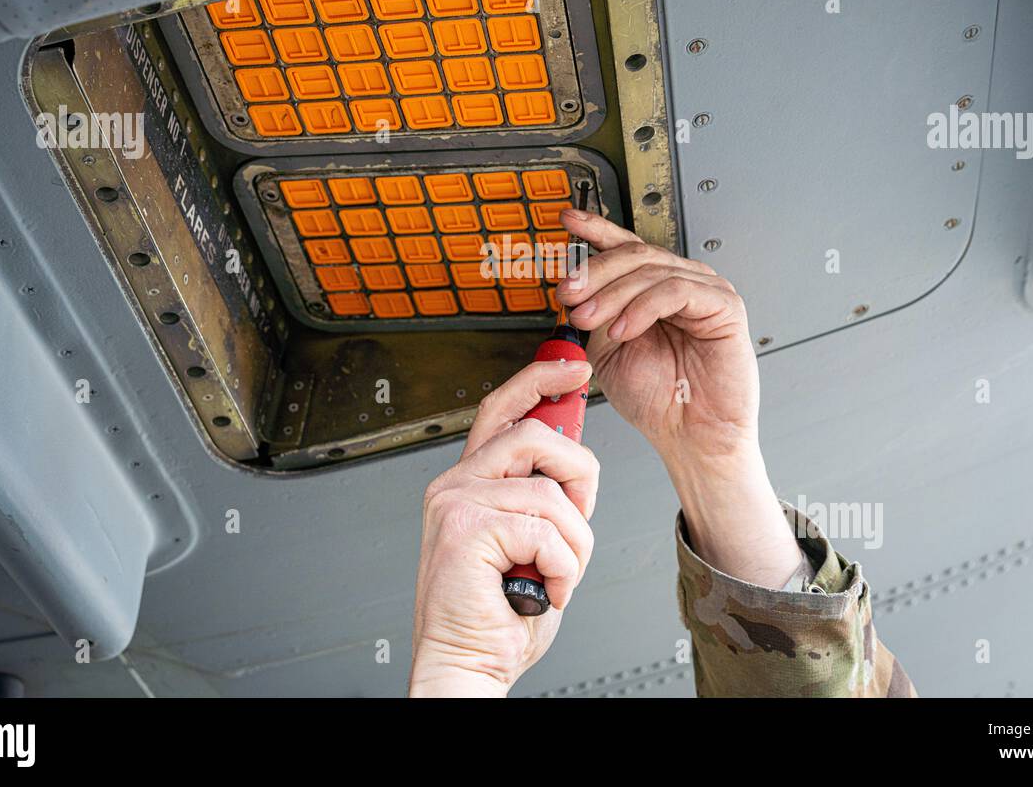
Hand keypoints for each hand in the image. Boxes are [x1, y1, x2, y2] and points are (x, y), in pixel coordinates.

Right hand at [409, 360, 598, 696]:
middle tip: (576, 517)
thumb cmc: (501, 615)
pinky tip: (541, 588)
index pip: (502, 410)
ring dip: (572, 545)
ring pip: (549, 492)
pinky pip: (545, 529)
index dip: (539, 380)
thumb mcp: (537, 541)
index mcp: (470, 483)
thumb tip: (574, 454)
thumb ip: (547, 497)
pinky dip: (561, 567)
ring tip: (552, 575)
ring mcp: (455, 504)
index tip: (573, 367)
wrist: (467, 665)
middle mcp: (456, 486)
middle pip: (534, 435)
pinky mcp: (465, 529)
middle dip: (576, 475)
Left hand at [553, 209, 798, 586]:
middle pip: (633, 254)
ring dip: (611, 293)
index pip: (625, 247)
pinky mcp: (724, 306)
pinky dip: (643, 307)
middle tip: (568, 294)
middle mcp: (680, 283)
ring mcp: (705, 291)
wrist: (690, 436)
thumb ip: (593, 315)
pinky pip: (677, 290)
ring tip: (590, 319)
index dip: (596, 229)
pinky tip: (624, 328)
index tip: (567, 221)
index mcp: (653, 289)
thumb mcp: (606, 350)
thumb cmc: (657, 398)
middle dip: (593, 271)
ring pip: (650, 269)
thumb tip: (570, 286)